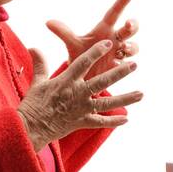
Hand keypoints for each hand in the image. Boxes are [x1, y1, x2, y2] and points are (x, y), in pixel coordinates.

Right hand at [16, 40, 142, 150]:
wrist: (31, 128)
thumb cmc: (34, 104)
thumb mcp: (37, 82)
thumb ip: (40, 63)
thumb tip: (34, 46)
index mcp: (66, 81)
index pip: (83, 63)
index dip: (95, 52)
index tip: (107, 43)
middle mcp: (77, 94)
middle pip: (102, 81)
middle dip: (119, 73)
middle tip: (134, 65)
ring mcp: (82, 109)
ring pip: (107, 103)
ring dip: (126, 98)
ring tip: (141, 93)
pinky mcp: (83, 122)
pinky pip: (101, 122)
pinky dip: (114, 121)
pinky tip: (126, 118)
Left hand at [47, 0, 137, 80]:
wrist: (80, 78)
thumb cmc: (79, 56)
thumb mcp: (72, 44)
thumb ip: (64, 33)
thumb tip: (48, 22)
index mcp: (104, 30)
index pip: (114, 13)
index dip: (123, 1)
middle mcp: (114, 40)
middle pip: (130, 29)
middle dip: (132, 25)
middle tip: (127, 24)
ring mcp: (119, 54)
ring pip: (133, 47)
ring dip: (132, 46)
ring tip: (124, 49)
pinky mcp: (119, 69)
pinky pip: (128, 65)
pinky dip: (126, 65)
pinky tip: (120, 65)